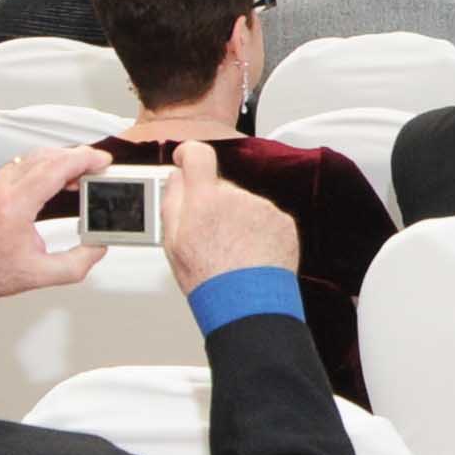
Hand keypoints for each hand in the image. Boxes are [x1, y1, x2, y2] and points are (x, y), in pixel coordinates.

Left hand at [0, 143, 109, 306]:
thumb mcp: (40, 275)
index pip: (54, 167)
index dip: (84, 159)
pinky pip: (19, 165)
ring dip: (58, 159)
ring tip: (78, 173)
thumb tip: (97, 247)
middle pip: (45, 156)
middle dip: (76, 156)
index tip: (102, 160)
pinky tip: (52, 179)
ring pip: (31, 157)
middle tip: (96, 166)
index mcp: (13, 206)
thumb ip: (77, 263)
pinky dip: (42, 165)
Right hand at [160, 143, 299, 296]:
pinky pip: (265, 217)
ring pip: (244, 203)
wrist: (246, 301)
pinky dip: (257, 230)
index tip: (185, 158)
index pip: (198, 155)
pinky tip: (250, 252)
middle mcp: (237, 197)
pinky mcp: (283, 221)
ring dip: (236, 218)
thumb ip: (172, 200)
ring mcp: (264, 208)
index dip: (189, 154)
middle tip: (208, 235)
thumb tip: (177, 176)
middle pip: (220, 186)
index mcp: (205, 198)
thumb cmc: (207, 276)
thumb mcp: (172, 240)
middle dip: (212, 202)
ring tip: (231, 250)